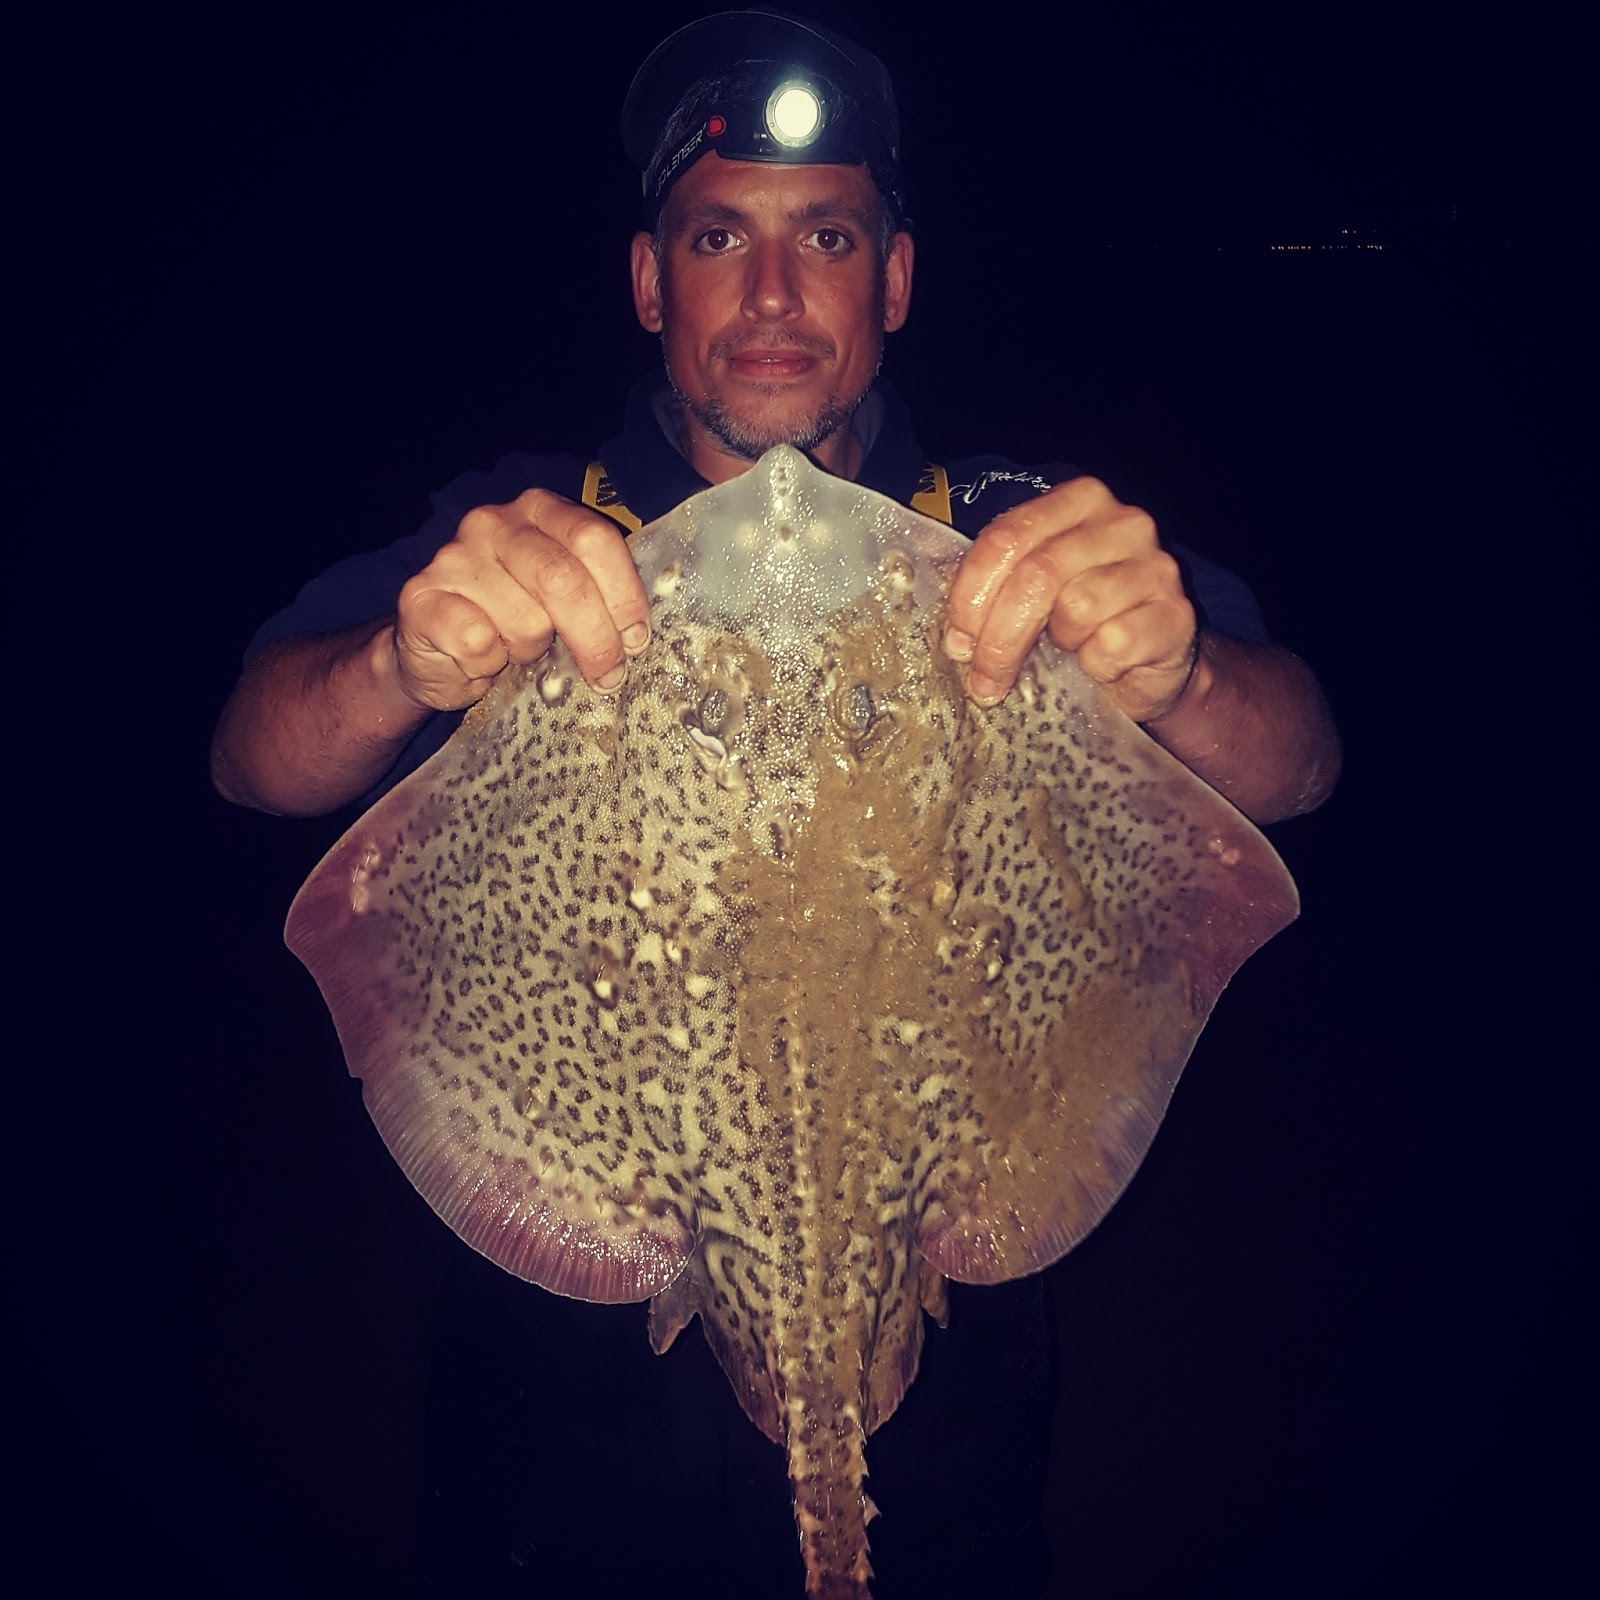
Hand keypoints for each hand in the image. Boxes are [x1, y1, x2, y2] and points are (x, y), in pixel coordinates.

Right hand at [393, 490, 651, 711]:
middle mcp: (493, 523)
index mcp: (538, 511)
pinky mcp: (421, 597)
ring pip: (525, 620)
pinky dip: (488, 665)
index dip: (623, 594)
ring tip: (515, 651)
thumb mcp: (559, 600)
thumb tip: (642, 631)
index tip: (636, 639)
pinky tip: (479, 659)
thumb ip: (597, 594)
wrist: (432, 652)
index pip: (594, 538)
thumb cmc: (509, 623)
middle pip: (562, 579)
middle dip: (595, 638)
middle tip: (606, 675)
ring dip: (531, 652)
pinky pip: (479, 643)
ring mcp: (452, 557)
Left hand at [942, 476, 1196, 722]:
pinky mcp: (1176, 615)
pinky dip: (1096, 666)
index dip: (971, 595)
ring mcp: (1156, 566)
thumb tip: (950, 627)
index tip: (957, 643)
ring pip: (1076, 608)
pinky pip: (1111, 645)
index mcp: (1079, 501)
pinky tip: (1104, 665)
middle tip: (983, 680)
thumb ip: (999, 582)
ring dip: (1060, 645)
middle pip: (1036, 575)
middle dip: (998, 637)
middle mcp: (1124, 522)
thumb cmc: (1085, 624)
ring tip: (1070, 652)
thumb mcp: (1037, 591)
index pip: (1006, 537)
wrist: (1154, 664)